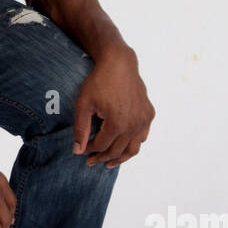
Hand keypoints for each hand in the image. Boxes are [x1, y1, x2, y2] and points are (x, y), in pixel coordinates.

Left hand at [74, 49, 154, 168]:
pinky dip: (133, 144)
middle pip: (117, 151)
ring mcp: (143, 120)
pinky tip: (124, 146)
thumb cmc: (99, 81)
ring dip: (120, 158)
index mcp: (117, 124)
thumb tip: (78, 151)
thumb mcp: (84, 104)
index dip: (91, 151)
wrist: (119, 64)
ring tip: (109, 163)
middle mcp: (134, 125)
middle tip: (92, 161)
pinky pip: (142, 136)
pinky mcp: (149, 114)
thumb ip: (81, 129)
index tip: (83, 152)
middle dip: (102, 158)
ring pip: (133, 149)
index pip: (102, 146)